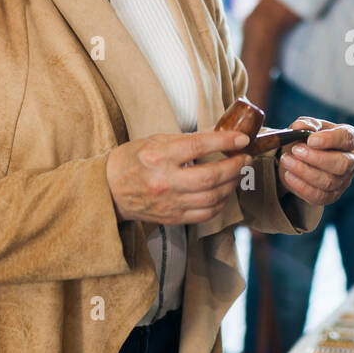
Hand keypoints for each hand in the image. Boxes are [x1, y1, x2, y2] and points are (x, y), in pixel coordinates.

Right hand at [106, 131, 252, 225]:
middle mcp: (164, 181)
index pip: (198, 146)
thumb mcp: (155, 141)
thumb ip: (187, 140)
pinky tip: (225, 191)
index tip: (242, 139)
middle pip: (210, 176)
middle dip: (235, 166)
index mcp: (158, 156)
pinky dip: (221, 202)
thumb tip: (219, 134)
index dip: (225, 141)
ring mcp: (169, 203)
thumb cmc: (132, 161)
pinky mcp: (173, 218)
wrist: (108, 191)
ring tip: (238, 173)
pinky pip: (206, 214)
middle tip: (245, 158)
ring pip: (212, 197)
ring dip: (232, 184)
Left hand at [276, 117, 353, 206]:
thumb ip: (305, 124)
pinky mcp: (333, 195)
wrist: (301, 157)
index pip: (347, 138)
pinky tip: (289, 175)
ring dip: (304, 171)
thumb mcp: (307, 126)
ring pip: (329, 182)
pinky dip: (301, 187)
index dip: (329, 140)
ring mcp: (345, 180)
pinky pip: (319, 196)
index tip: (310, 140)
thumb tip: (301, 127)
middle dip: (316, 158)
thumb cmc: (309, 138)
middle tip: (296, 150)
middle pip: (342, 164)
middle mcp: (352, 160)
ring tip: (287, 160)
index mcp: (351, 138)